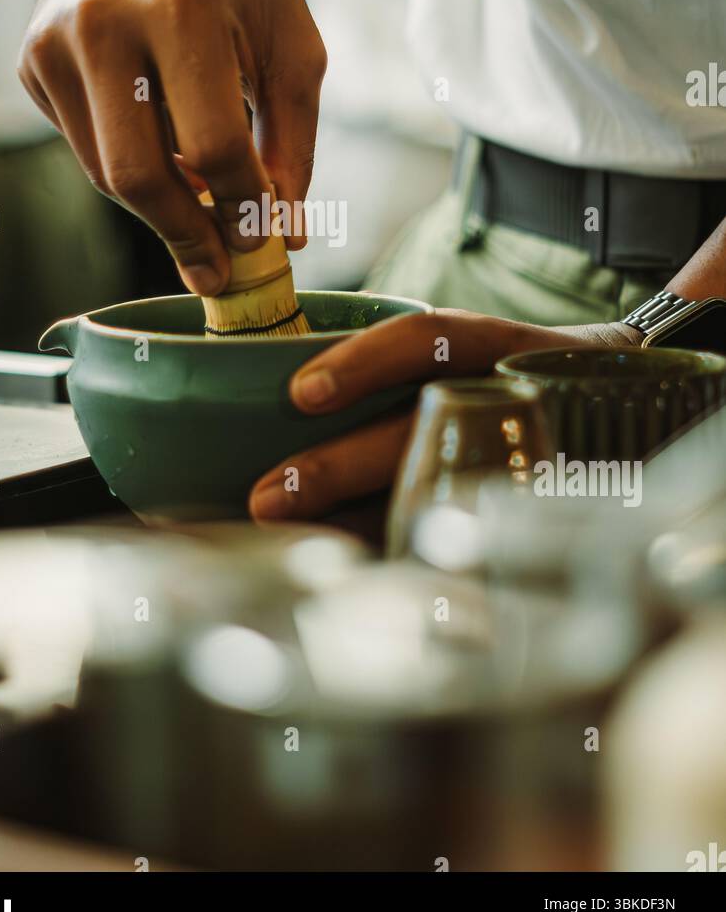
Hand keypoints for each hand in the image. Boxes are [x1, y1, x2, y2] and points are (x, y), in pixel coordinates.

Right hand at [18, 0, 325, 295]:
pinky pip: (83, 143)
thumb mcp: (291, 35)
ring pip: (103, 171)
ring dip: (158, 205)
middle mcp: (103, 22)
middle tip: (218, 272)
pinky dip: (127, 162)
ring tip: (203, 204)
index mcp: (180, 6)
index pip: (212, 145)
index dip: (243, 205)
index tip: (263, 240)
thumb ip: (294, 140)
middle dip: (185, 236)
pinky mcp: (31, 57)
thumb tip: (283, 235)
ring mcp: (53, 41)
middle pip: (138, 175)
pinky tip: (161, 137)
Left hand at [249, 309, 641, 521]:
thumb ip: (419, 360)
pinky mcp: (543, 513)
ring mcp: (539, 461)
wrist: (644, 403)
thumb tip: (294, 390)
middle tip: (267, 496)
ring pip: (442, 495)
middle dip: (340, 468)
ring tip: (290, 542)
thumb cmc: (533, 371)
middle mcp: (525, 401)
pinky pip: (471, 544)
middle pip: (425, 433)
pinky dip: (404, 556)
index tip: (301, 393)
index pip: (435, 340)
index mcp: (508, 346)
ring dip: (356, 523)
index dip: (367, 362)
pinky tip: (349, 571)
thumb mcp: (497, 344)